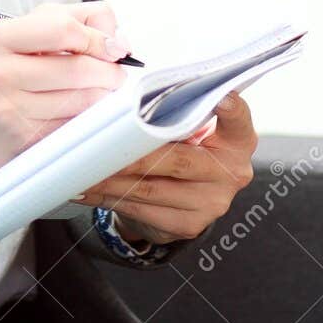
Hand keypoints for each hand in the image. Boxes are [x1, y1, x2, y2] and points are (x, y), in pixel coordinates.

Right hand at [0, 1, 132, 192]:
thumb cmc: (4, 72)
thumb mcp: (27, 32)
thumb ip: (75, 20)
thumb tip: (119, 41)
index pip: (62, 28)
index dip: (97, 37)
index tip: (112, 47)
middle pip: (77, 68)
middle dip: (109, 71)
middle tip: (115, 73)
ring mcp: (8, 109)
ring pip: (82, 100)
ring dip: (104, 95)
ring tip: (101, 90)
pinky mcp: (24, 138)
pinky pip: (75, 123)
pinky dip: (88, 116)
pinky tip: (81, 109)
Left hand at [76, 90, 257, 245]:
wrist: (183, 199)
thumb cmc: (180, 148)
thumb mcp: (185, 128)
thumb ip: (169, 113)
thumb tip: (122, 100)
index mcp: (235, 140)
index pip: (238, 120)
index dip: (231, 108)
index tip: (220, 97)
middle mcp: (231, 173)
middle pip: (178, 160)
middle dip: (133, 155)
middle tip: (100, 147)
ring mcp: (212, 203)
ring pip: (152, 189)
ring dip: (112, 179)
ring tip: (84, 168)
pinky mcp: (188, 225)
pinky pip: (141, 209)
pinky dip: (110, 197)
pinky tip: (88, 188)